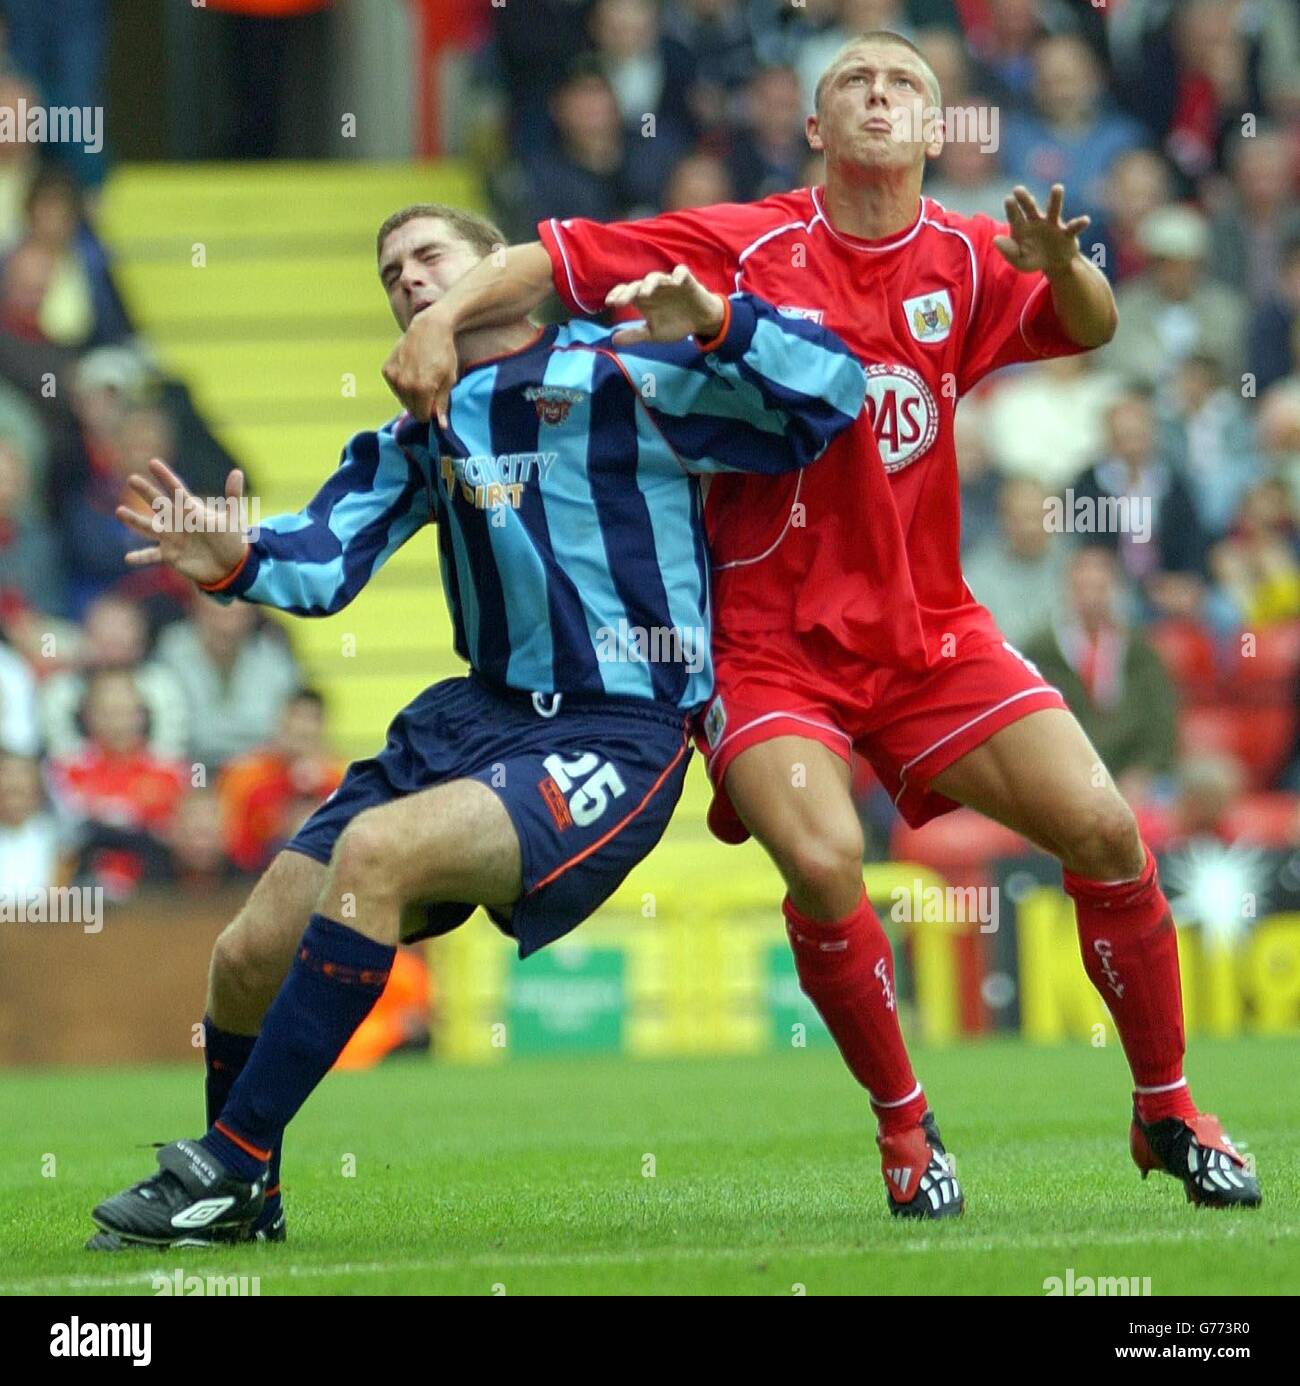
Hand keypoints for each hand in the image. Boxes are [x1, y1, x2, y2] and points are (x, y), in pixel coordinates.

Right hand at [116, 458, 248, 585]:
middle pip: (159, 504)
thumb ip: (233, 496)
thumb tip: (237, 472)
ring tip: (120, 511)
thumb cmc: (231, 539)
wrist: (229, 565)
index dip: (165, 476)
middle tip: (132, 479)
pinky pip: (152, 555)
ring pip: (149, 527)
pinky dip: (141, 557)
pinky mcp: (170, 555)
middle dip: (146, 492)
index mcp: (191, 510)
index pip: (176, 489)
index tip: (153, 463)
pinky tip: (128, 558)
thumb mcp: (233, 518)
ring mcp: (171, 538)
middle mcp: (178, 521)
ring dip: (134, 520)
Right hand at [382, 308, 458, 426]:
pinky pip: (395, 388)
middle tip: (430, 387)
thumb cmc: (444, 353)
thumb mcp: (449, 379)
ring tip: (420, 376)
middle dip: (421, 404)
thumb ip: (442, 404)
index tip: (436, 400)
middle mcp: (404, 385)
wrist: (429, 327)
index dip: (431, 411)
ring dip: (411, 395)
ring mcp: (393, 377)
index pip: (422, 416)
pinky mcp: (387, 370)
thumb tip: (441, 426)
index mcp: (422, 390)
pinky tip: (411, 371)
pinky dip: (402, 384)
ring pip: (402, 399)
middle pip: (411, 409)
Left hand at [606, 265, 726, 346]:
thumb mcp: (653, 333)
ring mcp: (670, 283)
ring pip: (657, 277)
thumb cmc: (675, 323)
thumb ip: (635, 335)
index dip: (617, 294)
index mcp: (644, 299)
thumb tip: (613, 340)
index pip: (627, 291)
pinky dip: (679, 275)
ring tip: (644, 294)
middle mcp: (654, 289)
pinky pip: (682, 273)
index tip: (609, 303)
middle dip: (628, 292)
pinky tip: (675, 281)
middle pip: (638, 284)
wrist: (701, 321)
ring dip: (649, 284)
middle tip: (620, 302)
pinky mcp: (687, 281)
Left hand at [993, 184, 1089, 275]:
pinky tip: (1085, 220)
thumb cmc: (1033, 259)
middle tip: (1018, 189)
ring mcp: (1053, 225)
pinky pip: (1073, 227)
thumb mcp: (1019, 260)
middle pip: (1030, 208)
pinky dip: (1079, 223)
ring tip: (1057, 188)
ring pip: (1054, 210)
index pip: (1014, 216)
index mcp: (1022, 227)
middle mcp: (1037, 222)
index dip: (1011, 208)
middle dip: (1025, 199)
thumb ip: (1008, 251)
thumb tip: (995, 239)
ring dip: (1055, 199)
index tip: (1008, 199)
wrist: (1054, 265)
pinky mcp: (1067, 233)